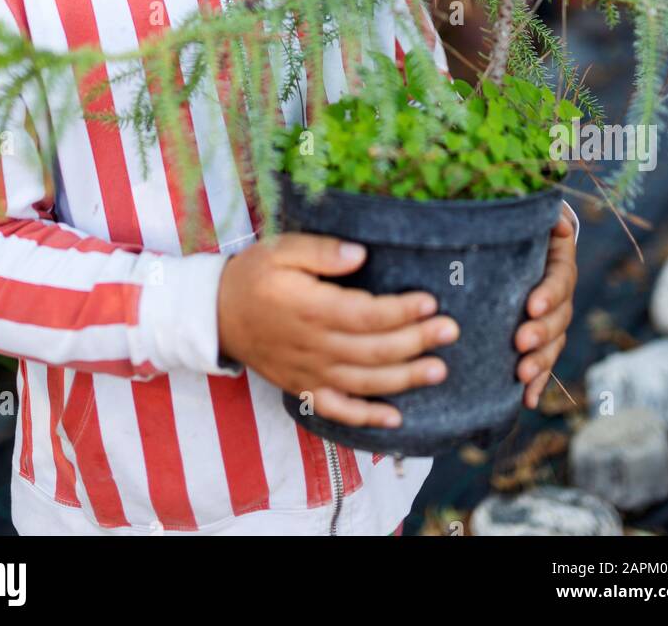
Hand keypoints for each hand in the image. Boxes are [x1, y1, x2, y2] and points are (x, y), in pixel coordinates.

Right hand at [217, 232, 459, 429]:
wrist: (216, 315)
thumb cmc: (253, 276)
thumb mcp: (280, 249)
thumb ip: (320, 251)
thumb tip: (360, 255)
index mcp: (310, 308)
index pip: (366, 314)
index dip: (400, 311)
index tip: (430, 301)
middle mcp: (313, 346)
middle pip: (374, 349)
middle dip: (417, 341)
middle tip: (451, 331)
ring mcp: (309, 372)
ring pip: (365, 382)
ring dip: (405, 379)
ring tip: (439, 370)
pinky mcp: (303, 388)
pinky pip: (338, 410)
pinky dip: (367, 418)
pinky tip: (396, 418)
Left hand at [514, 211, 576, 408]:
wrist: (523, 240)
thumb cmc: (523, 223)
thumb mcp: (534, 213)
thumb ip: (545, 216)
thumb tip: (560, 227)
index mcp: (559, 262)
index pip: (560, 280)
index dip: (548, 294)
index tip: (531, 306)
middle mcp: (560, 294)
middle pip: (559, 318)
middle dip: (541, 333)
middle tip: (520, 343)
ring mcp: (552, 319)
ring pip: (553, 344)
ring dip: (540, 362)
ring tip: (522, 375)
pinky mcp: (538, 338)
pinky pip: (543, 362)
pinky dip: (537, 381)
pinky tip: (526, 399)